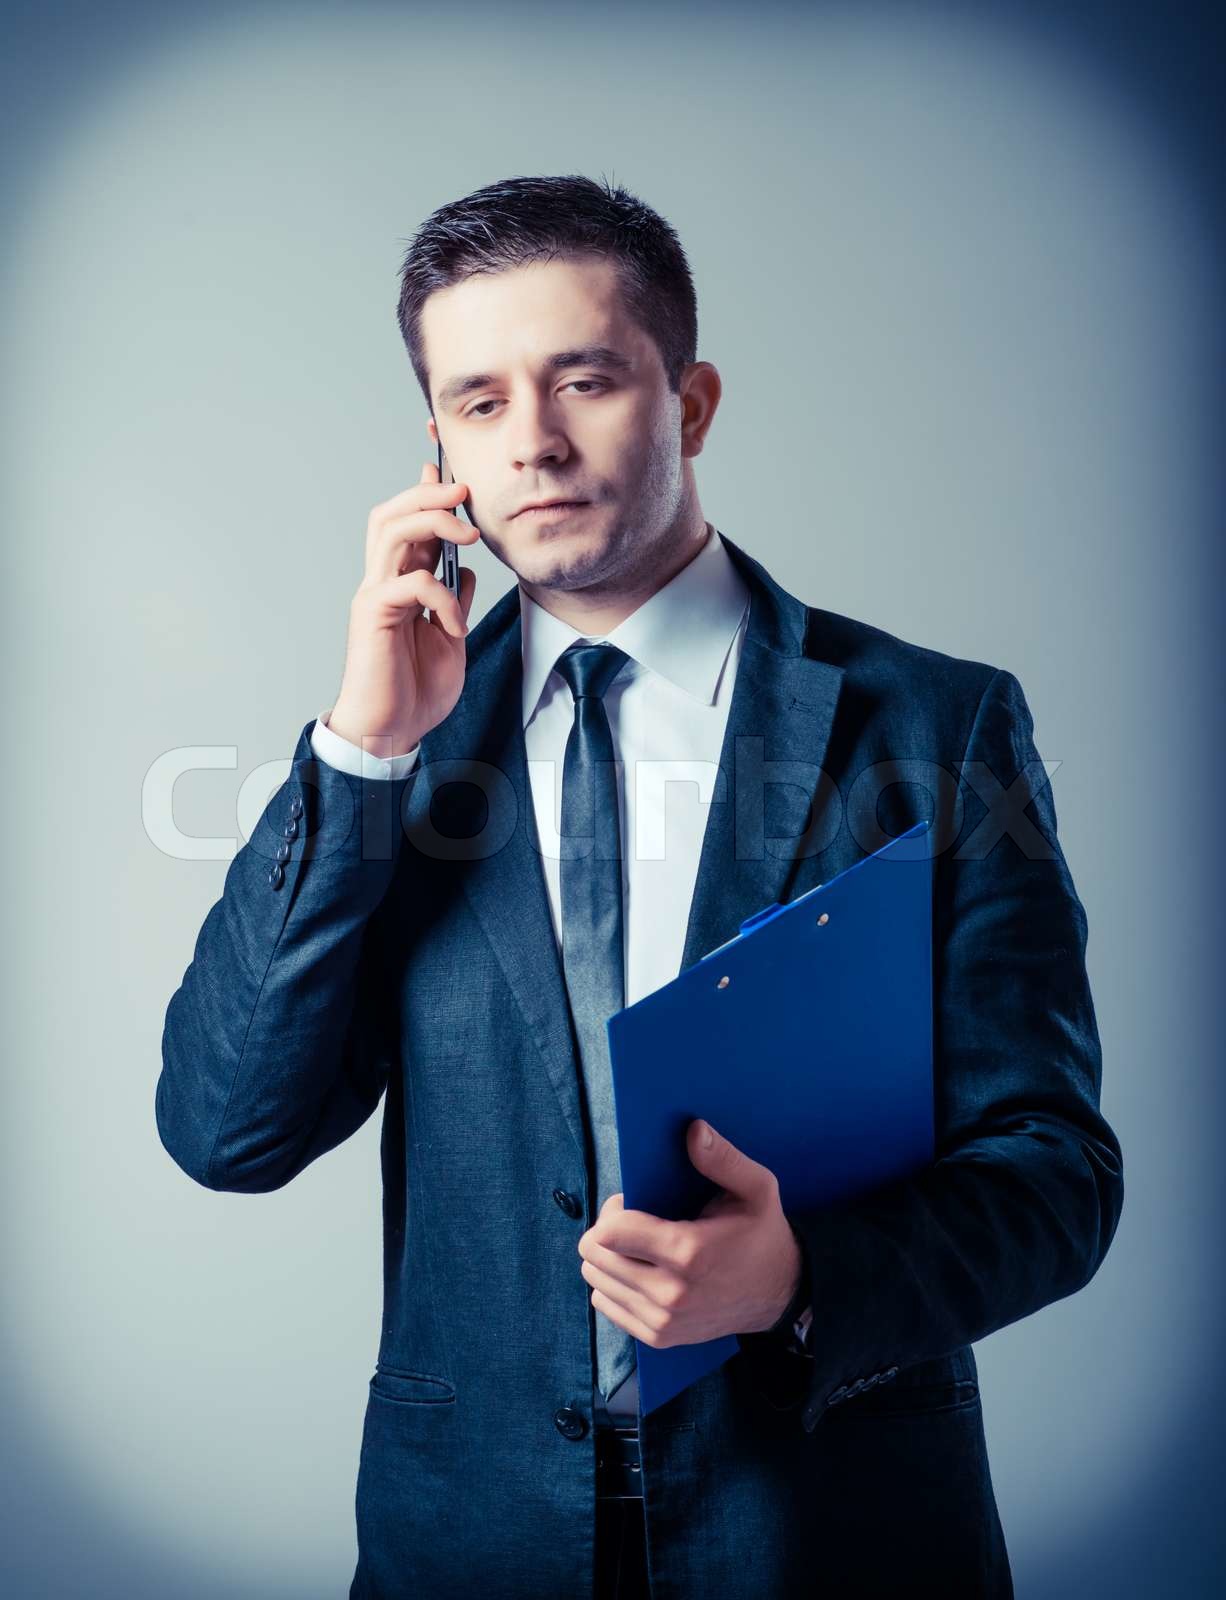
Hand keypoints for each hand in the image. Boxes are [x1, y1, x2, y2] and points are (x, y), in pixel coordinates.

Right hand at [326, 460, 479, 754]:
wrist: (391, 731)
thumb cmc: (415, 691)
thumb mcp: (450, 639)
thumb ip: (455, 602)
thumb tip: (468, 572)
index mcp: (401, 583)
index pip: (409, 524)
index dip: (426, 490)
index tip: (448, 464)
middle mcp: (382, 582)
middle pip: (392, 514)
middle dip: (428, 493)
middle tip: (465, 491)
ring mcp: (374, 596)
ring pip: (391, 531)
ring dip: (432, 521)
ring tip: (467, 534)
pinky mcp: (374, 616)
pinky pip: (411, 584)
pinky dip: (442, 595)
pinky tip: (454, 624)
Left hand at [577, 1119, 804, 1346]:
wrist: (779, 1295)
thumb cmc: (762, 1234)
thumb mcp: (756, 1188)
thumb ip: (723, 1158)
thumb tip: (692, 1129)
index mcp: (689, 1252)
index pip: (610, 1233)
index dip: (612, 1211)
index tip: (631, 1203)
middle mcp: (670, 1293)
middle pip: (595, 1257)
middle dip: (605, 1232)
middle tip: (631, 1222)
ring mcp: (662, 1321)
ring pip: (597, 1281)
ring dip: (608, 1258)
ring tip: (637, 1246)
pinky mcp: (658, 1338)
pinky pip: (606, 1305)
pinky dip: (613, 1285)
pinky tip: (638, 1271)